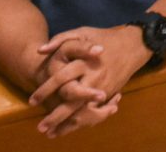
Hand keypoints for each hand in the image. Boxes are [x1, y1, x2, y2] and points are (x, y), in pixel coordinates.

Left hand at [32, 25, 150, 136]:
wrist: (134, 44)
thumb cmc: (104, 37)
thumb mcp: (82, 32)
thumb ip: (60, 39)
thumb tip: (39, 51)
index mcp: (85, 61)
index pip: (61, 79)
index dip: (45, 90)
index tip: (32, 101)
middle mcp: (94, 76)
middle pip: (72, 101)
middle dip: (55, 116)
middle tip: (41, 127)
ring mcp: (103, 87)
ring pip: (84, 110)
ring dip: (67, 123)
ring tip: (52, 133)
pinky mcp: (110, 93)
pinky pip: (94, 111)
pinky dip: (82, 120)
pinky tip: (68, 127)